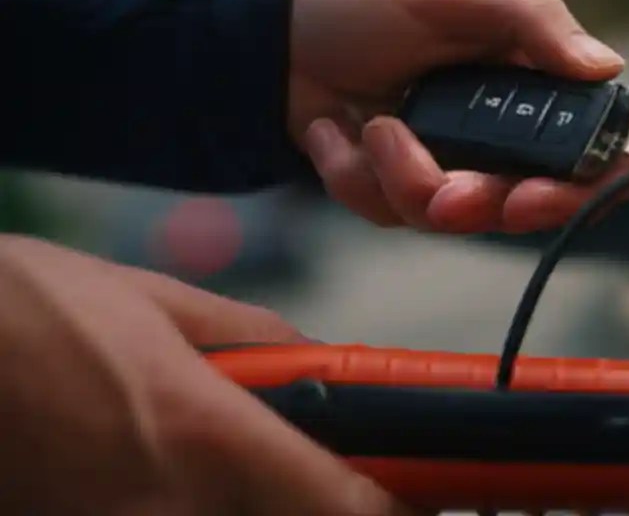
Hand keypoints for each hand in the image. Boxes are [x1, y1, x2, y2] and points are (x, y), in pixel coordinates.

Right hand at [0, 235, 409, 515]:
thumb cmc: (24, 312)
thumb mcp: (160, 303)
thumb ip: (259, 342)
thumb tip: (321, 366)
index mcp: (212, 442)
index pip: (355, 511)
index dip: (404, 508)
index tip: (420, 490)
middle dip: (324, 506)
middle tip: (312, 466)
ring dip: (259, 507)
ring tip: (197, 450)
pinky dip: (195, 511)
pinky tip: (153, 471)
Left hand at [290, 0, 628, 233]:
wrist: (280, 34)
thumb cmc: (374, 0)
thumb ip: (534, 21)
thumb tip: (608, 66)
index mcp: (538, 87)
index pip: (596, 153)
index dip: (588, 188)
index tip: (539, 194)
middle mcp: (506, 138)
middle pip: (528, 205)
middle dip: (483, 202)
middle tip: (449, 193)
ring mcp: (453, 169)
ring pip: (452, 217)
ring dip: (402, 174)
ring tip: (370, 122)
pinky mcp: (399, 191)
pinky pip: (389, 213)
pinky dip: (352, 173)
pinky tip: (332, 129)